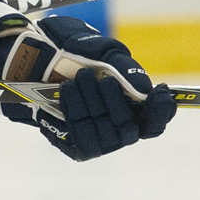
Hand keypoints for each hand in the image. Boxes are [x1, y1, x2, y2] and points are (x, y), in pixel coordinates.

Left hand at [0, 16, 175, 160]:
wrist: (37, 63)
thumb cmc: (78, 56)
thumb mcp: (103, 52)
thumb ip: (126, 67)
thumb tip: (145, 88)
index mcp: (136, 109)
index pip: (158, 122)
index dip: (162, 110)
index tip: (159, 90)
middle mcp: (121, 130)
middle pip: (131, 129)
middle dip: (115, 101)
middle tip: (101, 78)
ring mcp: (101, 142)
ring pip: (106, 134)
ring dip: (92, 104)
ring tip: (78, 80)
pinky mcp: (78, 147)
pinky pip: (83, 138)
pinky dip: (75, 113)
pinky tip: (67, 92)